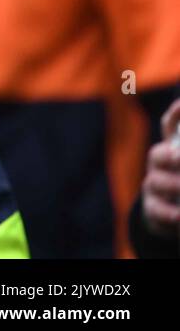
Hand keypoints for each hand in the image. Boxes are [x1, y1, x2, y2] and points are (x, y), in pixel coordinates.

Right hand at [141, 98, 179, 238]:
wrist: (172, 216)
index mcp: (173, 150)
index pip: (169, 127)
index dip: (175, 115)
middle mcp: (159, 165)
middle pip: (158, 154)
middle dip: (171, 156)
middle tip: (179, 157)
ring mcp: (153, 186)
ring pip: (156, 181)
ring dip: (173, 185)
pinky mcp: (152, 210)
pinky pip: (156, 209)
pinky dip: (169, 213)